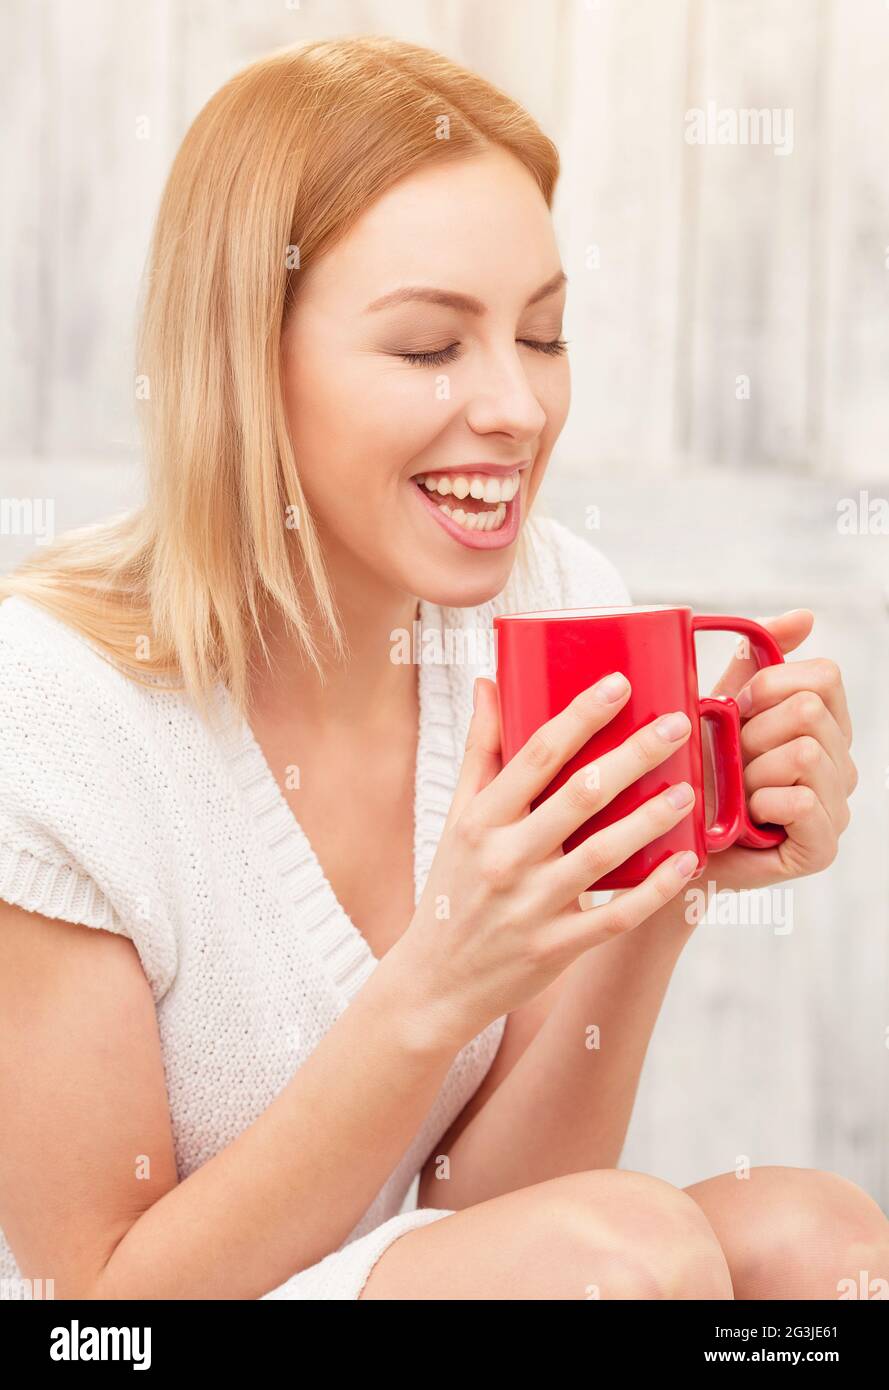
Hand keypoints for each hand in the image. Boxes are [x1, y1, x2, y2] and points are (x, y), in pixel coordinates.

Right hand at [391, 673, 701, 1050]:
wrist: (434, 982)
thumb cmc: (453, 887)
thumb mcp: (456, 818)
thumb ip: (480, 750)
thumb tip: (488, 682)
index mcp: (480, 819)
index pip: (536, 755)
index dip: (580, 716)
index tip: (620, 684)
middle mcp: (504, 858)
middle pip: (580, 795)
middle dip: (633, 755)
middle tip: (677, 725)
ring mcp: (531, 906)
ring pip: (603, 854)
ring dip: (651, 818)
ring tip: (689, 788)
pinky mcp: (555, 948)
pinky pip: (614, 916)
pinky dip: (654, 890)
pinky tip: (686, 862)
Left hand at [700, 609, 857, 891]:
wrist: (666, 839)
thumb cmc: (694, 770)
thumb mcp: (720, 703)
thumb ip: (758, 658)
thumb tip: (806, 616)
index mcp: (824, 724)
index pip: (824, 675)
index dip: (770, 686)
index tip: (738, 710)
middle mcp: (839, 762)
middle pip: (809, 710)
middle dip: (753, 732)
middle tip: (733, 761)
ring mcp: (836, 806)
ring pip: (804, 752)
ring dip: (752, 771)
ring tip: (736, 791)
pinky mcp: (822, 846)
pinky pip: (803, 800)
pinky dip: (762, 802)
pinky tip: (747, 816)